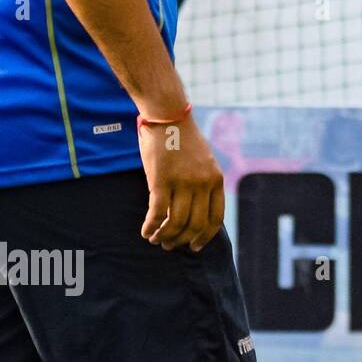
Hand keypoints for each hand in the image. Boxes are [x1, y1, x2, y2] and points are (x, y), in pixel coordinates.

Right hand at [138, 114, 224, 251]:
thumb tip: (197, 212)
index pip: (215, 219)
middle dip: (183, 241)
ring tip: (157, 240)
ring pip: (176, 222)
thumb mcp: (204, 161)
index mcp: (216, 180)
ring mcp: (182, 182)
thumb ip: (205, 184)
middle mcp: (202, 184)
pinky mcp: (161, 180)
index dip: (205, 237)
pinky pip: (157, 213)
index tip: (195, 246)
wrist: (167, 114)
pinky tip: (145, 232)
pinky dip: (151, 226)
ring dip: (165, 236)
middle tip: (170, 246)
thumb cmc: (182, 139)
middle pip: (195, 225)